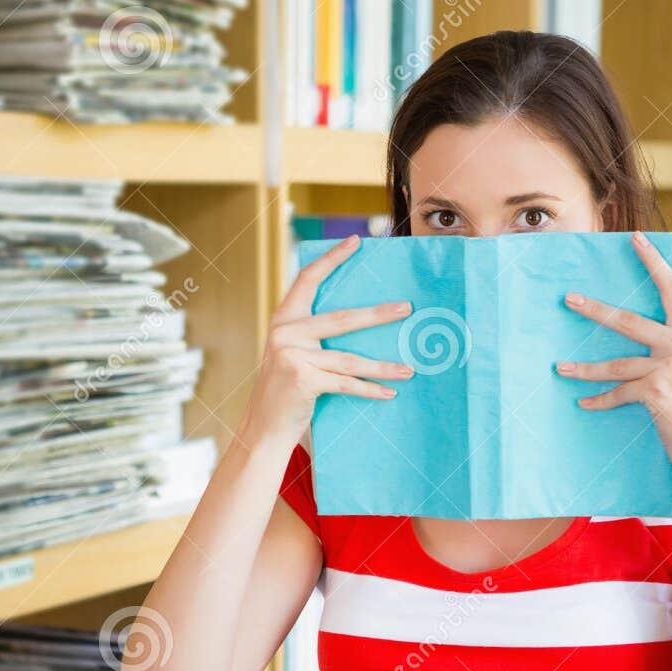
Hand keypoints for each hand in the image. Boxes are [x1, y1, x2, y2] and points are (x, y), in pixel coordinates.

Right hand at [240, 235, 414, 448]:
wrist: (263, 429)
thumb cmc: (285, 393)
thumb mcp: (292, 356)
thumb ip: (313, 337)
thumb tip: (362, 323)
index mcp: (283, 320)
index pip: (308, 279)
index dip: (332, 259)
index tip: (356, 241)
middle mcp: (285, 333)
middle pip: (341, 318)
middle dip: (378, 314)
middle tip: (406, 308)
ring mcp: (292, 356)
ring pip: (349, 357)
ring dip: (383, 365)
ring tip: (409, 369)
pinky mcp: (302, 379)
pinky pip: (346, 383)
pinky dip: (370, 389)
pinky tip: (389, 392)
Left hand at [553, 231, 671, 462]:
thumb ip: (671, 347)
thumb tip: (635, 331)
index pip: (671, 288)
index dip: (652, 262)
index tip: (634, 239)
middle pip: (628, 320)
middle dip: (594, 309)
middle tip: (569, 298)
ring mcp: (668, 368)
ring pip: (615, 363)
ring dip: (584, 368)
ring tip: (560, 368)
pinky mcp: (655, 391)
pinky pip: (618, 392)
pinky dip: (600, 400)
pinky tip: (584, 404)